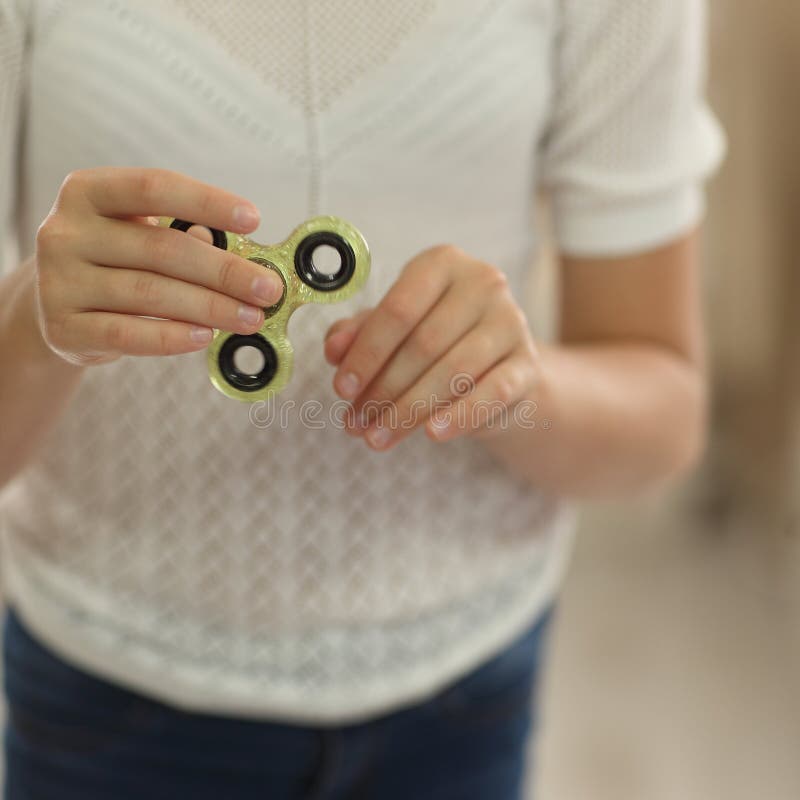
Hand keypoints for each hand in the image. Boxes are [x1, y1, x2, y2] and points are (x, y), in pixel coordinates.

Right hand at [34, 167, 283, 365]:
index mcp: (88, 192)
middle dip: (224, 271)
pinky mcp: (62, 328)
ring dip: (210, 307)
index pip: (153, 187)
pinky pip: (128, 334)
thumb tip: (244, 263)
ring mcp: (58, 281)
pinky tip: (206, 336)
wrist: (57, 306)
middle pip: (161, 248)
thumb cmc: (116, 262)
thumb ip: (183, 238)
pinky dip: (172, 336)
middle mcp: (65, 231)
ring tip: (251, 318)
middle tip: (268, 289)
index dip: (206, 201)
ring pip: (150, 293)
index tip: (254, 219)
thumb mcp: (140, 236)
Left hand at [323, 244, 539, 449]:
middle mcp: (483, 284)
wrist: (497, 366)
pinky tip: (431, 435)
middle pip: (423, 345)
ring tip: (377, 438)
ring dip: (409, 411)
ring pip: (452, 372)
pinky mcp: (528, 363)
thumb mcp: (394, 330)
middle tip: (354, 424)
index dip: (365, 353)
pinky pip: (491, 393)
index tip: (341, 389)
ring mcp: (511, 322)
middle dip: (382, 390)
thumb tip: (334, 349)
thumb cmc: (435, 340)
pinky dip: (459, 416)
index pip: (398, 309)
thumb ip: (359, 333)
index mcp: (443, 264)